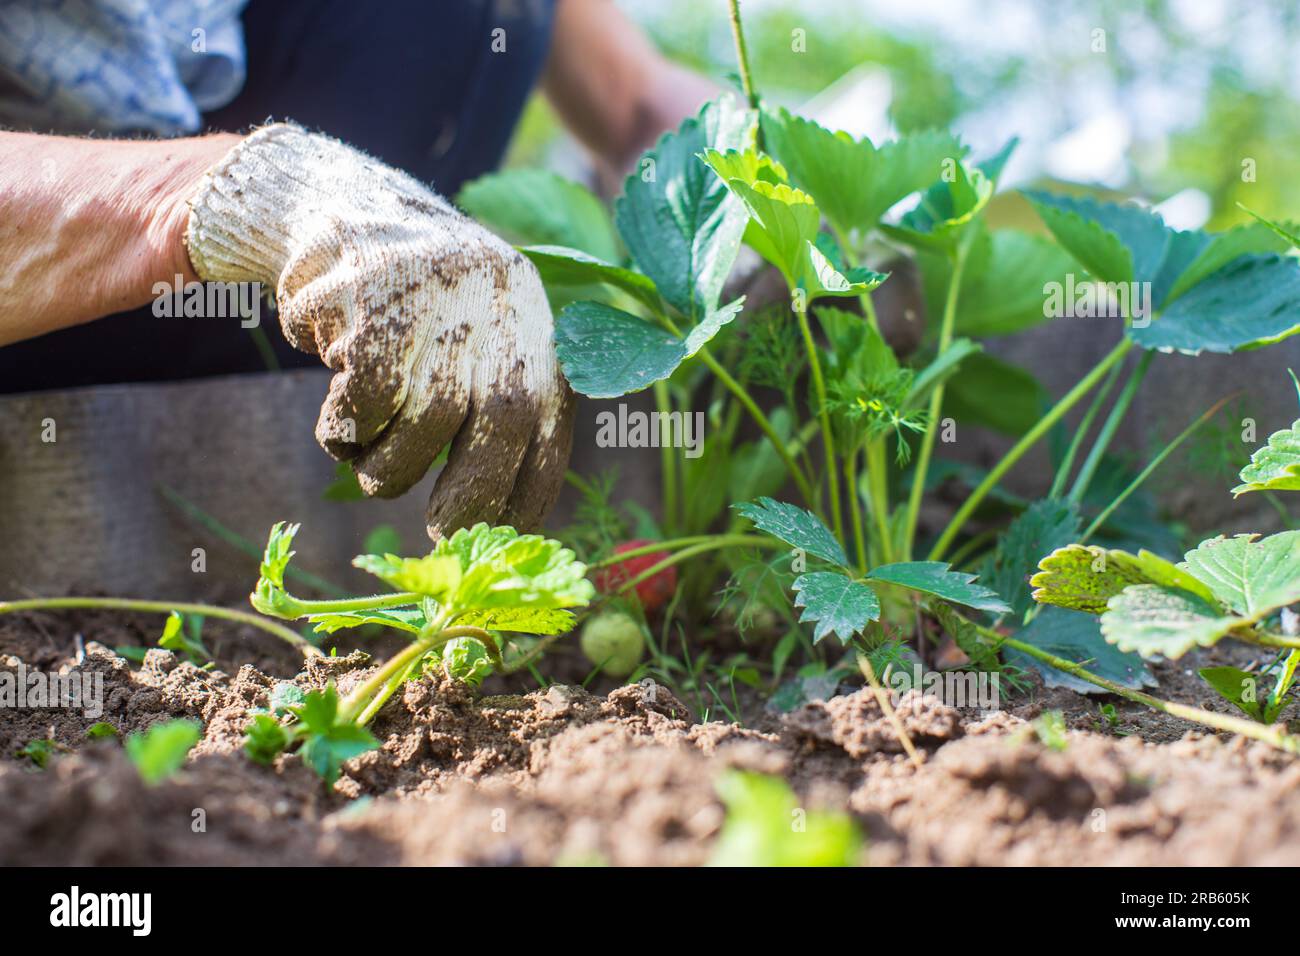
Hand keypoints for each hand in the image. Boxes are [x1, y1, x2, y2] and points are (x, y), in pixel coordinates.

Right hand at [184, 124, 574, 538]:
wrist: (350, 206)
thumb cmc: (425, 306)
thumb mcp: (481, 340)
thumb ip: (499, 407)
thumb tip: (503, 520)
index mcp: (532, 326)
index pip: (547, 424)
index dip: (533, 489)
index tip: (508, 535)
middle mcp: (496, 308)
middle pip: (503, 422)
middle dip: (472, 497)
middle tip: (442, 535)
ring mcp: (435, 302)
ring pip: (423, 426)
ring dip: (389, 468)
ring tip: (372, 458)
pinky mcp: (370, 302)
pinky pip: (359, 406)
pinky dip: (343, 433)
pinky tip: (338, 417)